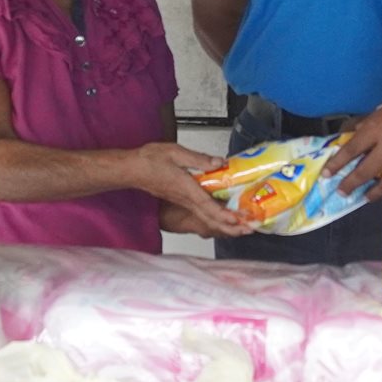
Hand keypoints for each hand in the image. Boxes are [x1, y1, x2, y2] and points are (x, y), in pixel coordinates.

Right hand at [128, 141, 253, 237]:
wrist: (132, 169)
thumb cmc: (150, 160)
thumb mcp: (175, 152)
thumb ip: (198, 158)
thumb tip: (219, 162)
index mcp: (186, 188)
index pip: (208, 206)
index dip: (224, 215)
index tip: (239, 219)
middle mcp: (186, 199)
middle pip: (210, 219)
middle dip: (231, 226)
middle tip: (250, 228)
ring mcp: (184, 202)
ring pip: (207, 219)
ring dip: (226, 225)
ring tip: (243, 227)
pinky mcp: (182, 201)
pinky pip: (202, 214)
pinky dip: (216, 218)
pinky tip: (225, 217)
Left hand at [339, 82, 381, 198]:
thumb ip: (376, 120)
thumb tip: (359, 131)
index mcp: (380, 126)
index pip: (351, 149)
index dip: (337, 164)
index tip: (328, 174)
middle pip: (364, 171)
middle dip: (349, 184)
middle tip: (341, 192)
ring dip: (373, 192)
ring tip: (365, 198)